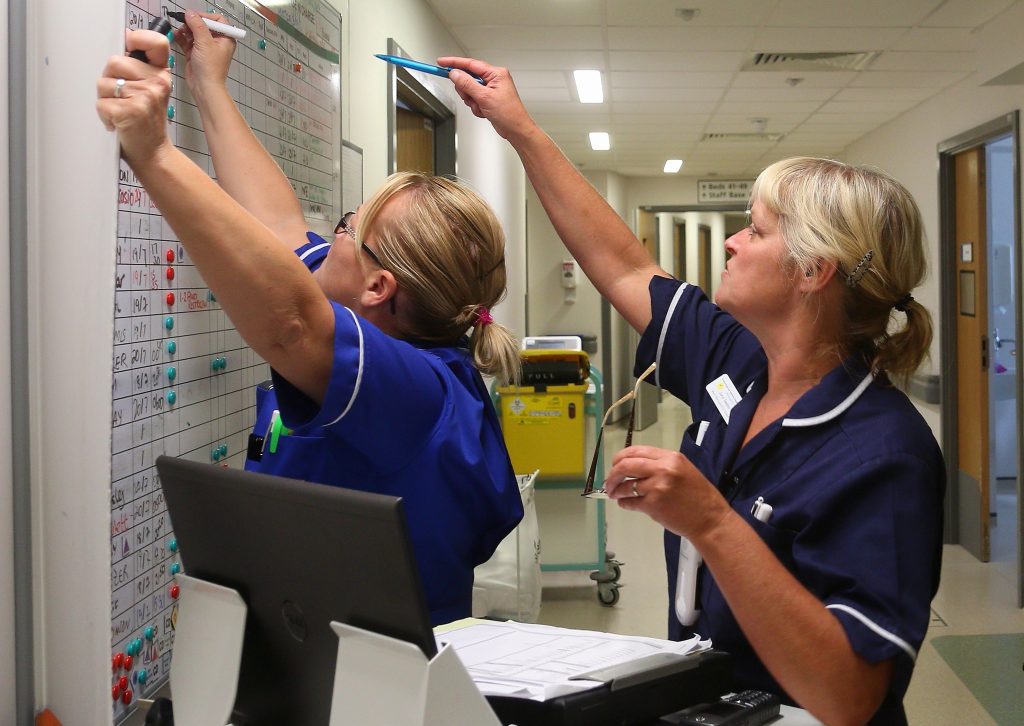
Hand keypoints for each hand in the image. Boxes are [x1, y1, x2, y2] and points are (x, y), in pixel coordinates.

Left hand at [96, 29, 173, 167]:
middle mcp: (156, 83)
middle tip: (122, 98)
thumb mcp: (151, 91)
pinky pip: (101, 103)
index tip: (130, 47)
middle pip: (114, 62)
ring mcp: (145, 97)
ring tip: (120, 112)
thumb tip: (126, 36)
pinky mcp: (130, 111)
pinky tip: (117, 122)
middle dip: (109, 80)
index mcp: (161, 75)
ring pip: (103, 84)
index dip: (139, 39)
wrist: (154, 153)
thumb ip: (139, 67)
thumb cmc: (148, 123)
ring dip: (105, 100)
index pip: (156, 42)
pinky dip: (104, 116)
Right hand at [174, 10, 236, 96]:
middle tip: (184, 23)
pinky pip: (188, 41)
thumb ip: (197, 25)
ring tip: (180, 30)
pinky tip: (176, 35)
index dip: (206, 16)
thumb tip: (190, 13)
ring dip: (186, 30)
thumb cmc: (210, 68)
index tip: (194, 16)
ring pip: (194, 32)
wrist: (204, 87)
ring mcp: (205, 48)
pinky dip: (182, 37)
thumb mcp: (205, 42)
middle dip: (193, 23)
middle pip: (203, 25)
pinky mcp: (195, 53)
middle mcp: (216, 42)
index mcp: (225, 38)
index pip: (217, 20)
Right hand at [437, 56, 535, 140]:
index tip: (441, 63)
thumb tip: (455, 74)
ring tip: (481, 107)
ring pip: (469, 90)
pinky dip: (476, 107)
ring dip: (471, 101)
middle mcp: (493, 79)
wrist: (516, 129)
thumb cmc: (509, 113)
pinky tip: (484, 112)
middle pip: (468, 78)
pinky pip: (474, 99)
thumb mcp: (484, 97)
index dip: (454, 63)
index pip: (470, 64)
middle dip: (466, 90)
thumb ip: (467, 84)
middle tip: (471, 98)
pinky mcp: (488, 98)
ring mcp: (490, 89)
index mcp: (496, 73)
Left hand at [604, 445, 731, 541]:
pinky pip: (630, 502)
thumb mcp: (683, 470)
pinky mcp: (653, 505)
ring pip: (626, 486)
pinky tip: (625, 503)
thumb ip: (661, 464)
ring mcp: (657, 487)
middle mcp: (663, 469)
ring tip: (616, 494)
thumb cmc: (699, 496)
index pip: (636, 451)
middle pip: (625, 465)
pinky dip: (624, 503)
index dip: (620, 458)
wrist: (710, 520)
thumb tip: (635, 466)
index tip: (615, 465)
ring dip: (616, 490)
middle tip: (609, 482)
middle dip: (613, 474)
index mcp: (670, 457)